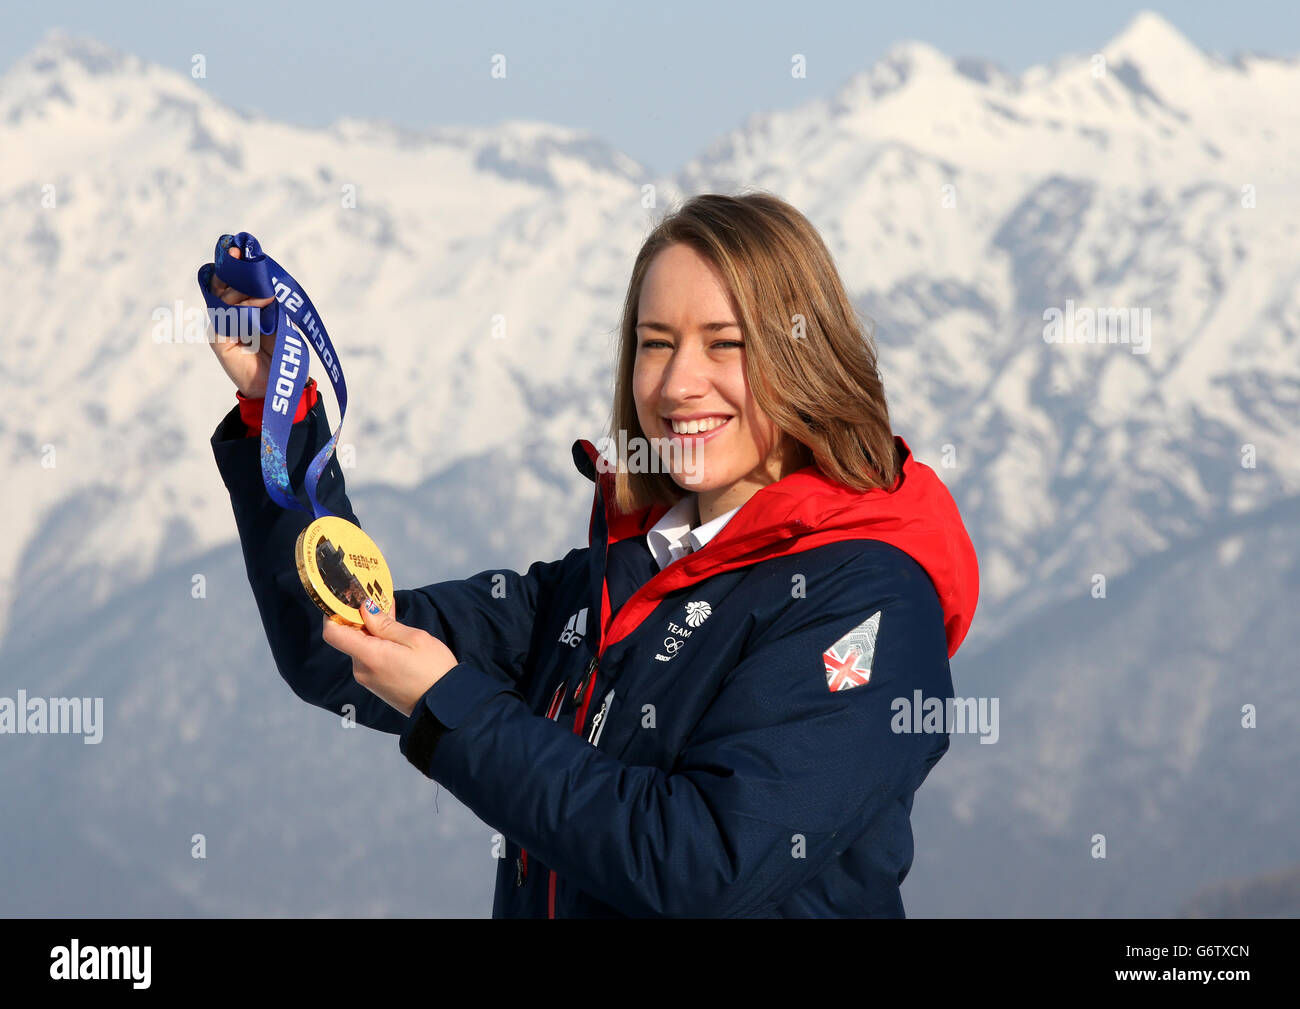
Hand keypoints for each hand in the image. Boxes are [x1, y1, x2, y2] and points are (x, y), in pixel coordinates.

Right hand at [206, 246, 302, 398]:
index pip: (230, 282)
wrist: (279, 383)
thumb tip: (266, 277)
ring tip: (266, 295)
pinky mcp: (219, 342)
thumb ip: (268, 301)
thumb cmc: (281, 352)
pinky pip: (225, 319)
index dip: (232, 266)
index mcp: (240, 308)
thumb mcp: (277, 319)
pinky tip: (260, 306)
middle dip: (230, 271)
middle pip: (221, 287)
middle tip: (238, 256)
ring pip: (223, 300)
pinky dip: (242, 310)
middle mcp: (227, 316)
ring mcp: (221, 328)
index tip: (238, 250)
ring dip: (243, 292)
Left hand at [321, 598, 459, 717]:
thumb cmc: (434, 670)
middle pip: (348, 636)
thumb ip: (385, 624)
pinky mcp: (376, 684)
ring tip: (390, 613)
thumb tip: (365, 609)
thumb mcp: (414, 639)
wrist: (444, 705)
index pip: (333, 632)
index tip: (348, 598)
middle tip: (377, 598)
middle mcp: (362, 669)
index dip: (334, 612)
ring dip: (372, 629)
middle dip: (360, 617)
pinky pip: (370, 657)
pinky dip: (377, 643)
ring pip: (361, 646)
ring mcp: (368, 678)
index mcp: (369, 656)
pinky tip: (394, 634)